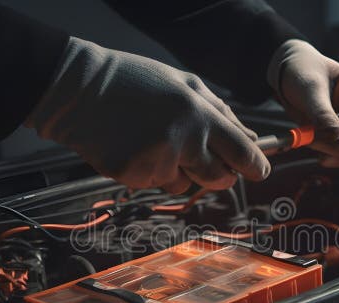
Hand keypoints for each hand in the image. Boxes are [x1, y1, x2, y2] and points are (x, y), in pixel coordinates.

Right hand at [26, 37, 269, 193]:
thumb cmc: (134, 82)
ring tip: (154, 140)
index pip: (242, 152)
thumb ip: (219, 111)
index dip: (255, 166)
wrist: (79, 90)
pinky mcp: (133, 175)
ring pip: (184, 184)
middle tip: (206, 162)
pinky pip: (154, 184)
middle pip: (219, 178)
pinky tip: (134, 146)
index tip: (259, 171)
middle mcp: (183, 140)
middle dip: (220, 175)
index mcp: (200, 115)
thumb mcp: (183, 83)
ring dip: (178, 171)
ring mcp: (157, 160)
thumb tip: (249, 138)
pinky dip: (149, 171)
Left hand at [267, 40, 338, 166]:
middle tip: (320, 148)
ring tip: (311, 143)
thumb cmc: (301, 71)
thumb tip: (334, 136)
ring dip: (334, 154)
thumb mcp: (310, 90)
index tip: (338, 145)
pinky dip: (330, 155)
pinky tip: (315, 149)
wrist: (287, 74)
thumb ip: (322, 112)